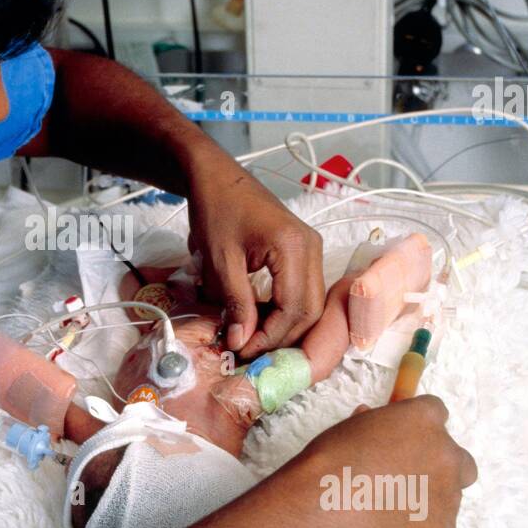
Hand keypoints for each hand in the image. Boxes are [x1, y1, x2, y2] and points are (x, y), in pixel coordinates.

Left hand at [186, 165, 324, 359]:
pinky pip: (302, 290)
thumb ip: (235, 303)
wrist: (217, 178)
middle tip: (248, 349)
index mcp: (293, 246)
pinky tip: (260, 318)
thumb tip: (241, 341)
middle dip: (281, 336)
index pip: (295, 308)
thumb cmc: (215, 210)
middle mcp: (311, 247)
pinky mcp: (303, 251)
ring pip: (309, 303)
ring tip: (251, 337)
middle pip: (310, 310)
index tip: (242, 350)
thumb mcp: (220, 261)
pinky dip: (284, 310)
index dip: (270, 336)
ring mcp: (311, 248)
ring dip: (284, 326)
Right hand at [289, 397, 476, 527]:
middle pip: (459, 461)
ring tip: (387, 513)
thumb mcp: (350, 429)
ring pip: (448, 499)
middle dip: (440, 470)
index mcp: (426, 420)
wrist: (327, 510)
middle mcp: (447, 455)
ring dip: (427, 503)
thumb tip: (373, 423)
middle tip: (406, 482)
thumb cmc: (332, 462)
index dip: (418, 430)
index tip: (401, 442)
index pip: (436, 413)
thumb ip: (374, 424)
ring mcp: (450, 498)